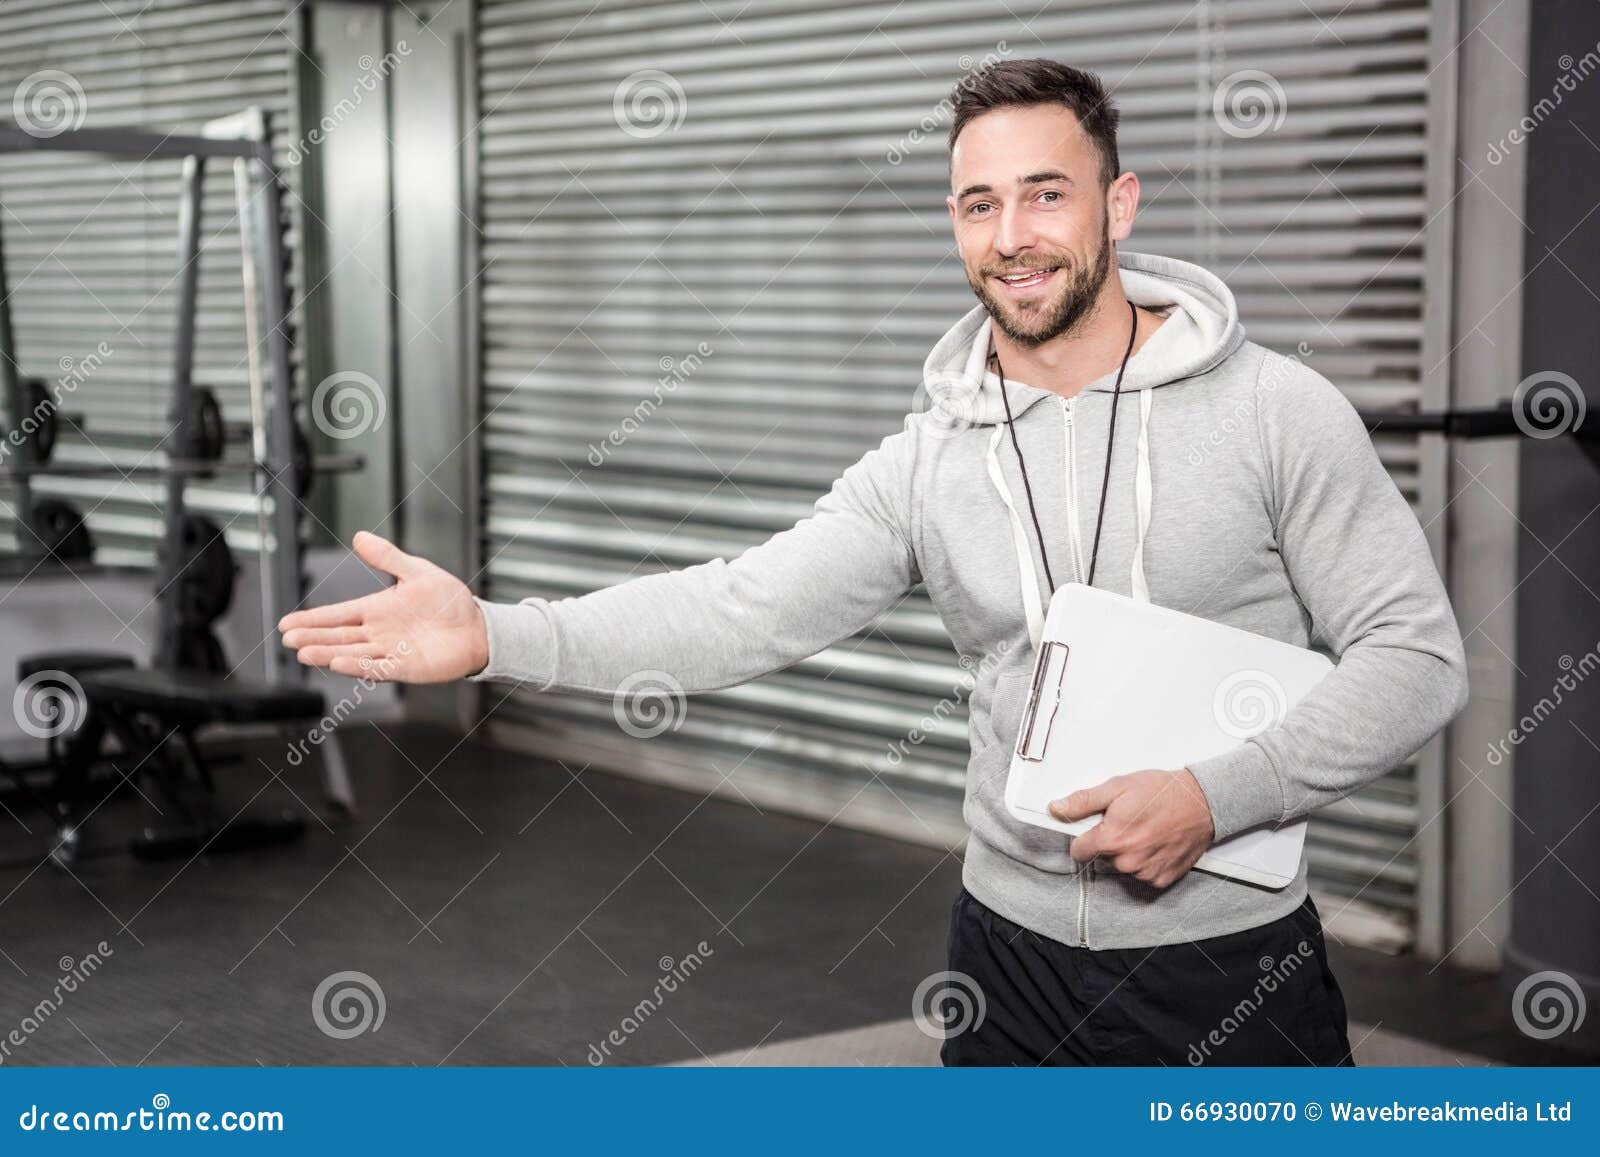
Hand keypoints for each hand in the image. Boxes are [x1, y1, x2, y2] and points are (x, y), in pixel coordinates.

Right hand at [278, 531, 488, 683]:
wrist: (478, 627)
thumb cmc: (450, 602)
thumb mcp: (417, 572)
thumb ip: (388, 558)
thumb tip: (359, 536)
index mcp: (377, 610)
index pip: (338, 615)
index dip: (313, 619)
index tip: (287, 624)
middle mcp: (378, 633)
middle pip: (338, 636)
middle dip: (313, 637)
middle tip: (288, 639)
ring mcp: (390, 651)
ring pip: (353, 653)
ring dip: (329, 653)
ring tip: (305, 653)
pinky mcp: (406, 667)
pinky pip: (379, 667)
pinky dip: (359, 666)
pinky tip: (339, 663)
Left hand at [1049, 768, 1215, 889]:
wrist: (1202, 803)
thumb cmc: (1163, 792)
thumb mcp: (1117, 787)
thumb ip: (1083, 802)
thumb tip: (1057, 808)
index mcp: (1112, 839)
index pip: (1078, 851)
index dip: (1083, 837)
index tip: (1093, 828)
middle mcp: (1128, 861)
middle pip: (1101, 858)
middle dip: (1109, 842)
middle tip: (1126, 822)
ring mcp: (1145, 873)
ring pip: (1122, 867)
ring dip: (1128, 852)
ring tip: (1144, 830)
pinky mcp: (1161, 879)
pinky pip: (1142, 874)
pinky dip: (1145, 861)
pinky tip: (1155, 843)